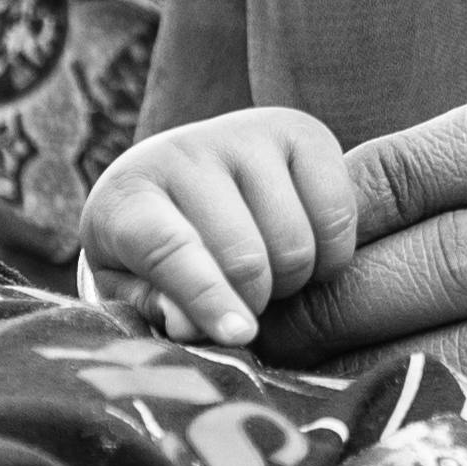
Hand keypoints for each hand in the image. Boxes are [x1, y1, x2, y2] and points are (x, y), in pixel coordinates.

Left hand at [83, 106, 366, 345]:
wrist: (189, 178)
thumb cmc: (153, 250)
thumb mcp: (137, 287)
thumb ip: (158, 310)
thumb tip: (192, 327)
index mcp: (128, 198)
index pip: (168, 248)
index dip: (205, 297)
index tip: (241, 336)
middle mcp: (184, 151)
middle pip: (244, 258)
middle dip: (255, 304)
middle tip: (248, 307)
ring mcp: (246, 133)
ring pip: (295, 243)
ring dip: (294, 283)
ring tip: (272, 277)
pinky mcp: (301, 129)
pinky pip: (338, 214)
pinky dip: (332, 256)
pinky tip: (308, 254)